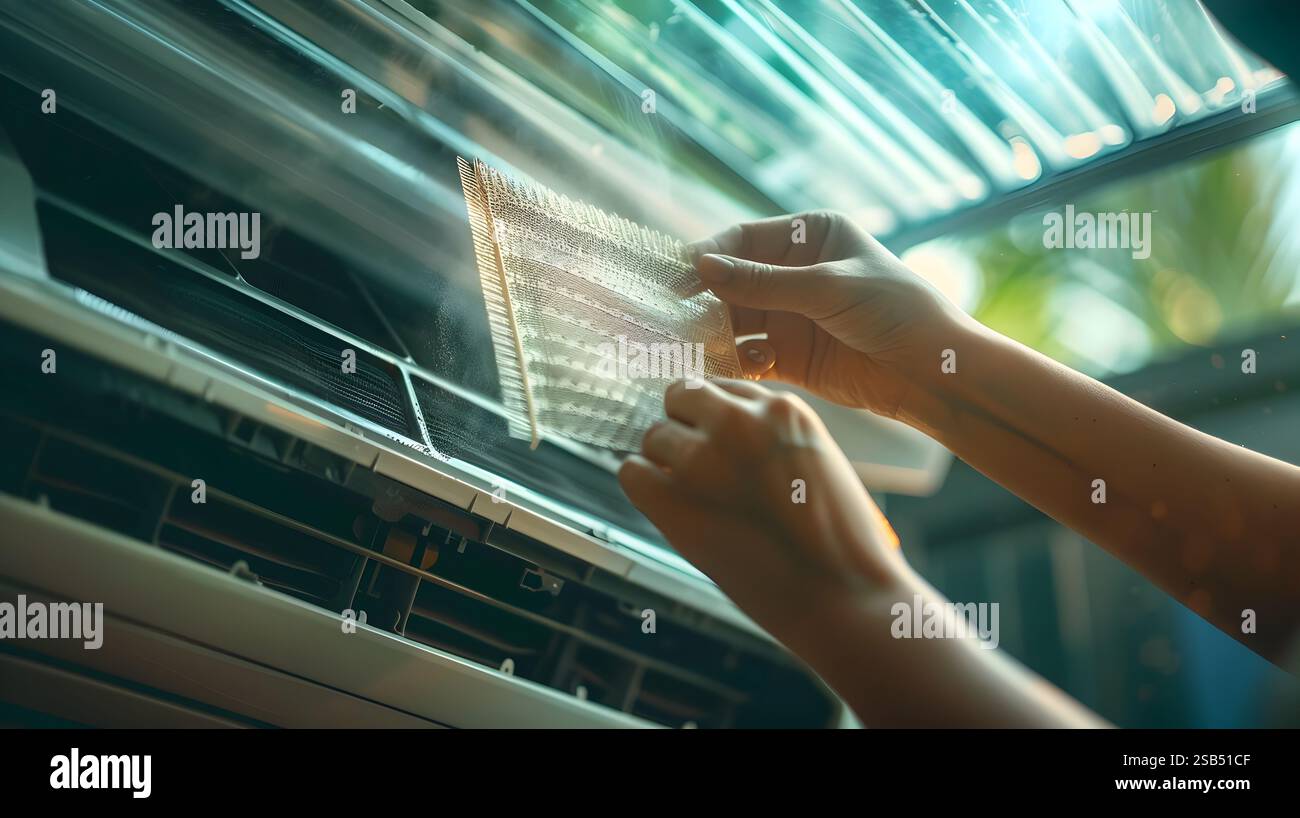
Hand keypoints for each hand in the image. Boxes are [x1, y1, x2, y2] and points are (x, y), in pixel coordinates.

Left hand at [618, 378, 912, 643]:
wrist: (845, 596)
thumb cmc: (839, 541)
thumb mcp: (818, 461)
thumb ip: (770, 438)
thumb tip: (722, 436)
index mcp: (781, 409)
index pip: (722, 387)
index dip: (713, 417)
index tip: (714, 440)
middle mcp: (739, 422)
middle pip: (681, 397)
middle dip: (683, 425)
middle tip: (693, 462)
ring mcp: (703, 460)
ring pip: (653, 435)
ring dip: (663, 461)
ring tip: (689, 495)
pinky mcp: (675, 501)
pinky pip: (632, 472)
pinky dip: (643, 486)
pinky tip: (666, 506)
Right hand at [687, 210, 969, 419]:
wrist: (931, 372)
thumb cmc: (894, 311)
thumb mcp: (827, 288)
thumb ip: (763, 282)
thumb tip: (701, 266)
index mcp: (810, 236)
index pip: (744, 239)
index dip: (709, 255)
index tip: (678, 276)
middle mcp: (795, 272)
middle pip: (732, 282)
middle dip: (705, 299)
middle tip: (671, 317)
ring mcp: (789, 315)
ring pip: (734, 321)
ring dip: (715, 333)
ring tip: (696, 346)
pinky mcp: (789, 357)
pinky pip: (747, 355)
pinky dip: (734, 362)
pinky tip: (732, 368)